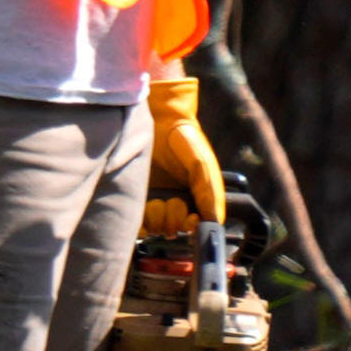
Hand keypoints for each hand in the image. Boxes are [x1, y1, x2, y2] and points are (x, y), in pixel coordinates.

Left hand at [144, 71, 224, 228]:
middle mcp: (174, 203)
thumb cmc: (186, 140)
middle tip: (173, 203)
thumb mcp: (202, 164)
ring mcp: (153, 200)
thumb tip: (215, 220)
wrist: (159, 120)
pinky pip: (136, 219)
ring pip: (154, 228)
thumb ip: (209, 191)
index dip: (193, 228)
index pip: (195, 226)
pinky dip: (141, 219)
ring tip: (158, 202)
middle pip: (173, 230)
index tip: (191, 220)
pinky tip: (146, 203)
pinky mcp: (134, 195)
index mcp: (195, 198)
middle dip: (174, 222)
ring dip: (157, 220)